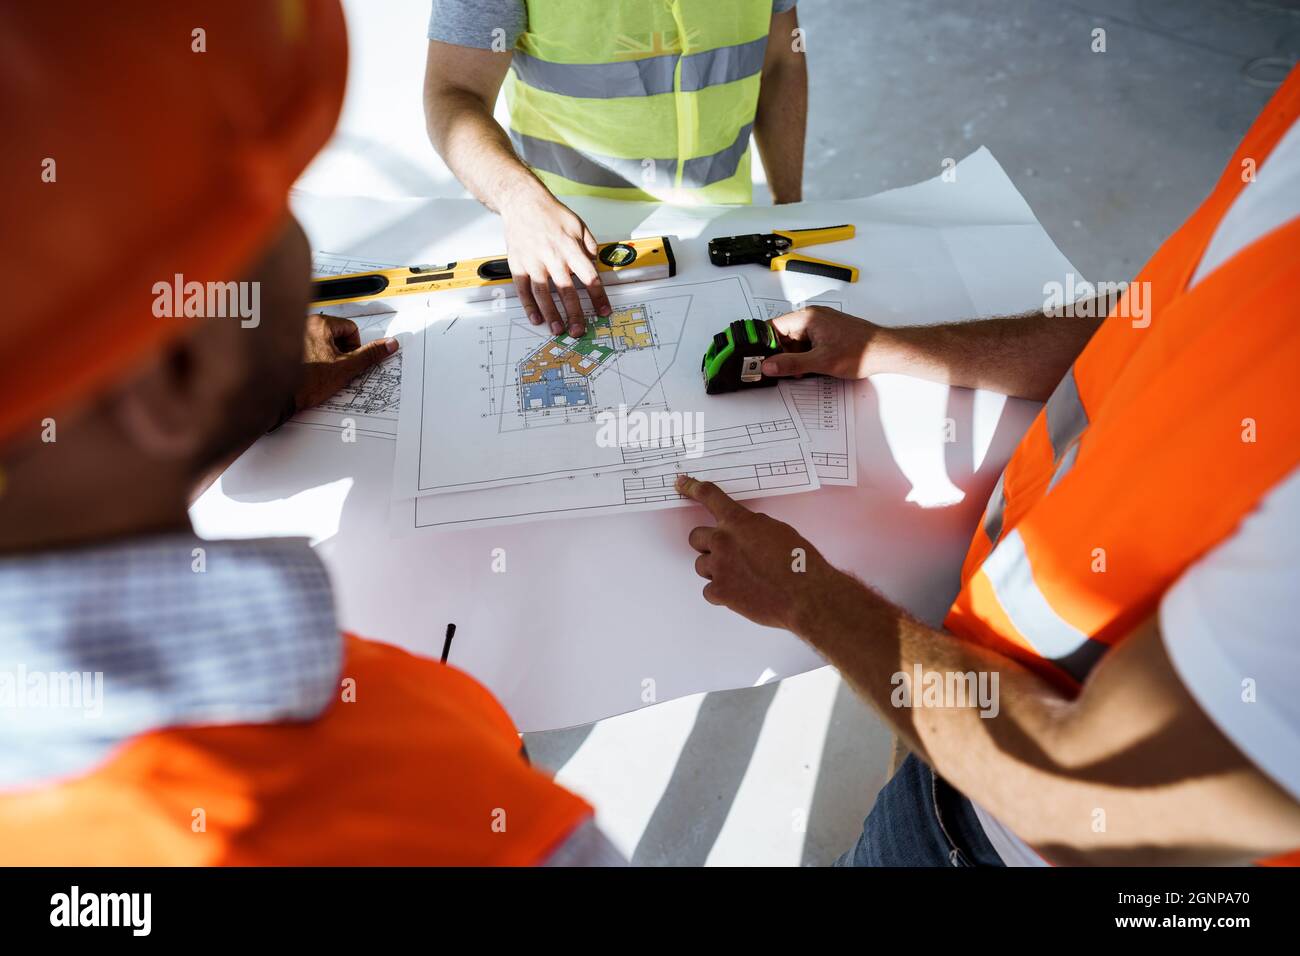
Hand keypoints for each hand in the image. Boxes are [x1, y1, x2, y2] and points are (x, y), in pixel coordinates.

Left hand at [296, 313, 397, 411]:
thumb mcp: (346, 368)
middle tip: (332, 367)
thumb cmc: (305, 383)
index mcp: (320, 324)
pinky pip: (308, 344)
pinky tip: (308, 369)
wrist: (279, 397)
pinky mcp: (287, 345)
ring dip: (326, 354)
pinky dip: (312, 356)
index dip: (353, 347)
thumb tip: (388, 345)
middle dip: (339, 351)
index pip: (351, 328)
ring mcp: (294, 333)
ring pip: (322, 339)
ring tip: (318, 370)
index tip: (346, 360)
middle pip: (336, 332)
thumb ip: (369, 355)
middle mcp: (304, 323)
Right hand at [501, 186, 611, 336]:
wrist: (522, 202)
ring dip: (551, 314)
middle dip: (574, 313)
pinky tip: (536, 318)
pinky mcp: (518, 264)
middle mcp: (551, 256)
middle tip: (580, 330)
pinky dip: (529, 306)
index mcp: (569, 247)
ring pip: (543, 293)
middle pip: (566, 290)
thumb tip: (596, 266)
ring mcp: (533, 262)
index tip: (604, 311)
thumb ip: (590, 246)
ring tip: (558, 329)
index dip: (597, 296)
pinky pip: (523, 289)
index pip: (588, 276)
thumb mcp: (578, 225)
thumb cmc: (550, 213)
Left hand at [678, 474, 843, 630]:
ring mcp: (719, 567)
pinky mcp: (720, 592)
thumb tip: (741, 535)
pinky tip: (741, 593)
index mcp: (739, 522)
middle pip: (696, 537)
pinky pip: (709, 590)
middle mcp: (724, 541)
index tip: (681, 483)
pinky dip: (722, 593)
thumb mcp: (777, 531)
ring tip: (740, 577)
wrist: (805, 594)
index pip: (709, 496)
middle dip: (708, 544)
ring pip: (701, 565)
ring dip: (715, 570)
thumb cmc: (798, 562)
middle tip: (724, 554)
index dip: (692, 487)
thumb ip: (751, 528)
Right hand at [762, 305, 885, 379]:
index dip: (763, 344)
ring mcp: (821, 325)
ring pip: (795, 341)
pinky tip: (810, 368)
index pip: (773, 327)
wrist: (886, 351)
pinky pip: (808, 344)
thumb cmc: (861, 350)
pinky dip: (805, 356)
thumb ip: (791, 364)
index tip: (756, 358)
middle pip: (783, 335)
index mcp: (808, 317)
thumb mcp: (821, 361)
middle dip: (779, 354)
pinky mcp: (828, 334)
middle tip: (775, 370)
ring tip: (798, 371)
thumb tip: (769, 365)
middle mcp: (813, 317)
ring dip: (793, 357)